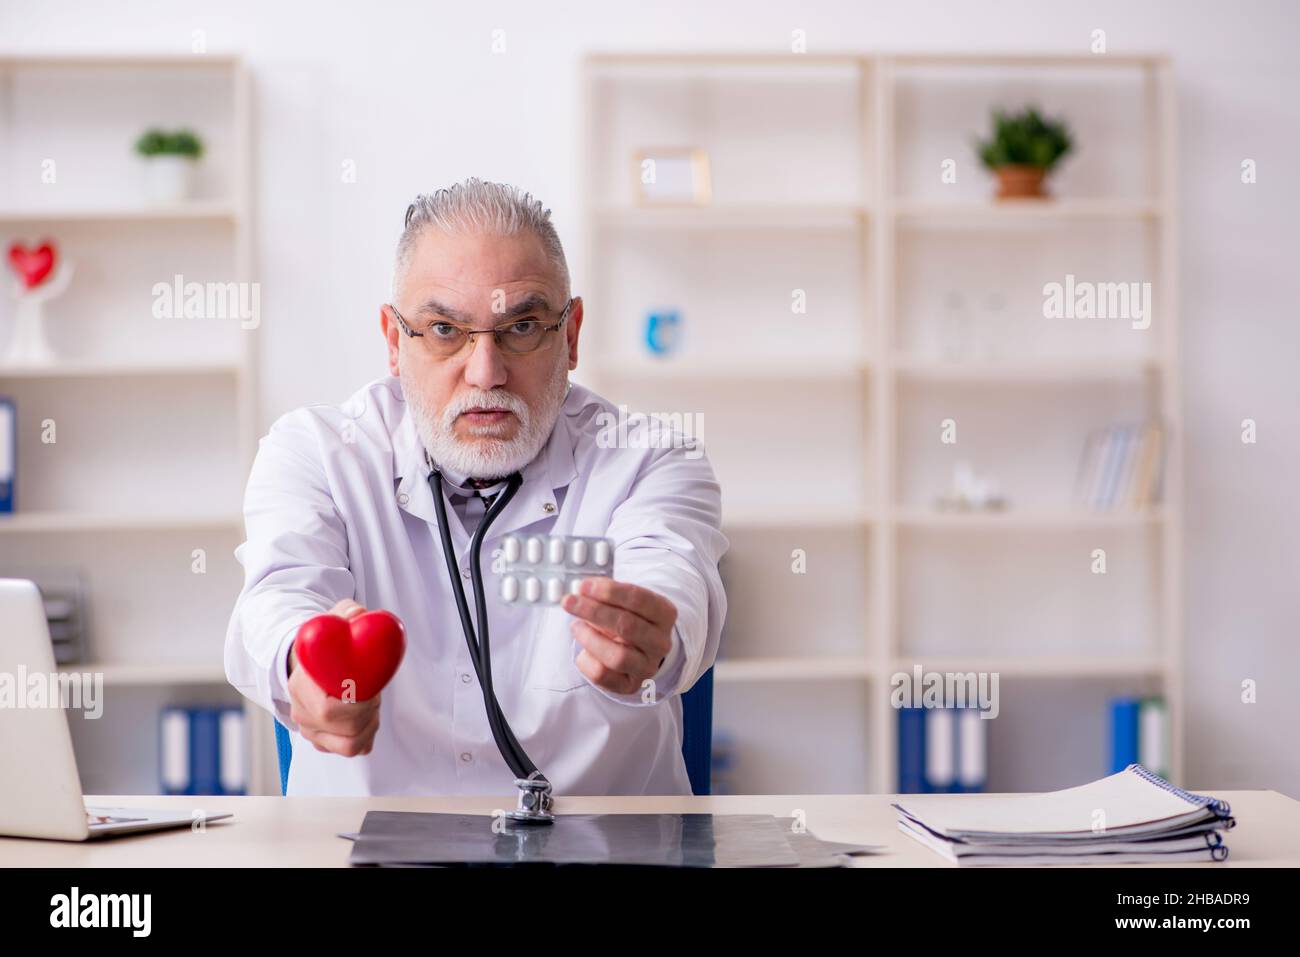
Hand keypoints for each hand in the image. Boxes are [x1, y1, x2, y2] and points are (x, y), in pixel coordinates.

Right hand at [287, 599, 381, 756]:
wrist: (310, 660)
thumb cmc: (324, 642)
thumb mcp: (333, 620)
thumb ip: (346, 613)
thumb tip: (357, 614)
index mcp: (300, 684)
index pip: (327, 710)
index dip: (356, 704)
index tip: (369, 689)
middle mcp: (300, 711)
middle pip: (343, 730)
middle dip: (368, 713)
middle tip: (373, 693)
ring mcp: (310, 729)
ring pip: (349, 745)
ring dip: (369, 726)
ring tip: (370, 703)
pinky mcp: (322, 740)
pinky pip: (351, 748)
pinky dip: (366, 735)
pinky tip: (366, 716)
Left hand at [561, 578, 676, 696]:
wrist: (640, 649)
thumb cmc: (628, 618)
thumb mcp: (624, 601)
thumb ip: (605, 594)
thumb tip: (582, 591)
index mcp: (664, 614)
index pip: (640, 600)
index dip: (610, 592)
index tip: (584, 586)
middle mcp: (660, 642)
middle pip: (627, 626)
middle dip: (594, 611)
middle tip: (569, 602)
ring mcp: (647, 666)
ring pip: (618, 657)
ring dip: (590, 638)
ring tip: (576, 626)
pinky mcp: (630, 685)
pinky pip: (603, 676)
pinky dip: (586, 660)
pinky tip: (583, 650)